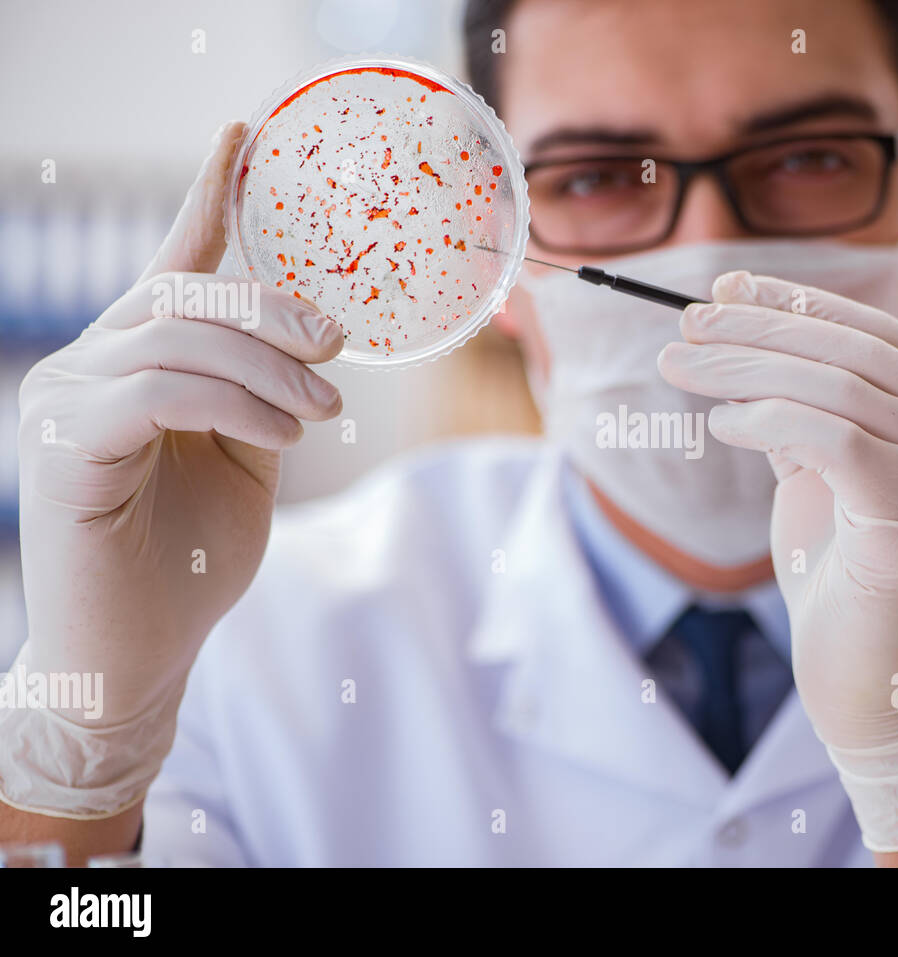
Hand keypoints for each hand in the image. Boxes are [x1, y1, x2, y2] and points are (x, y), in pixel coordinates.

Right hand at [3, 122, 343, 817]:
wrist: (141, 651)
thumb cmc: (190, 559)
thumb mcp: (249, 458)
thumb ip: (266, 391)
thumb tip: (313, 337)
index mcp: (140, 359)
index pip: (173, 263)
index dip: (207, 195)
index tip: (241, 134)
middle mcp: (94, 363)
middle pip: (188, 294)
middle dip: (274, 309)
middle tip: (339, 341)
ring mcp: (70, 399)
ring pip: (180, 337)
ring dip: (270, 367)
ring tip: (323, 411)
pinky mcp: (67, 444)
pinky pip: (161, 390)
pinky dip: (234, 402)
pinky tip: (281, 431)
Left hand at [658, 269, 897, 849]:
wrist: (881, 693)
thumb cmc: (852, 586)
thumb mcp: (831, 476)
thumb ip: (814, 408)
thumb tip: (746, 338)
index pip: (880, 336)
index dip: (799, 305)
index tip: (727, 290)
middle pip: (856, 355)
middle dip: (759, 331)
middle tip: (685, 322)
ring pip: (838, 389)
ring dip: (744, 370)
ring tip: (679, 364)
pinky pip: (832, 437)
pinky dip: (766, 421)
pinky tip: (720, 424)